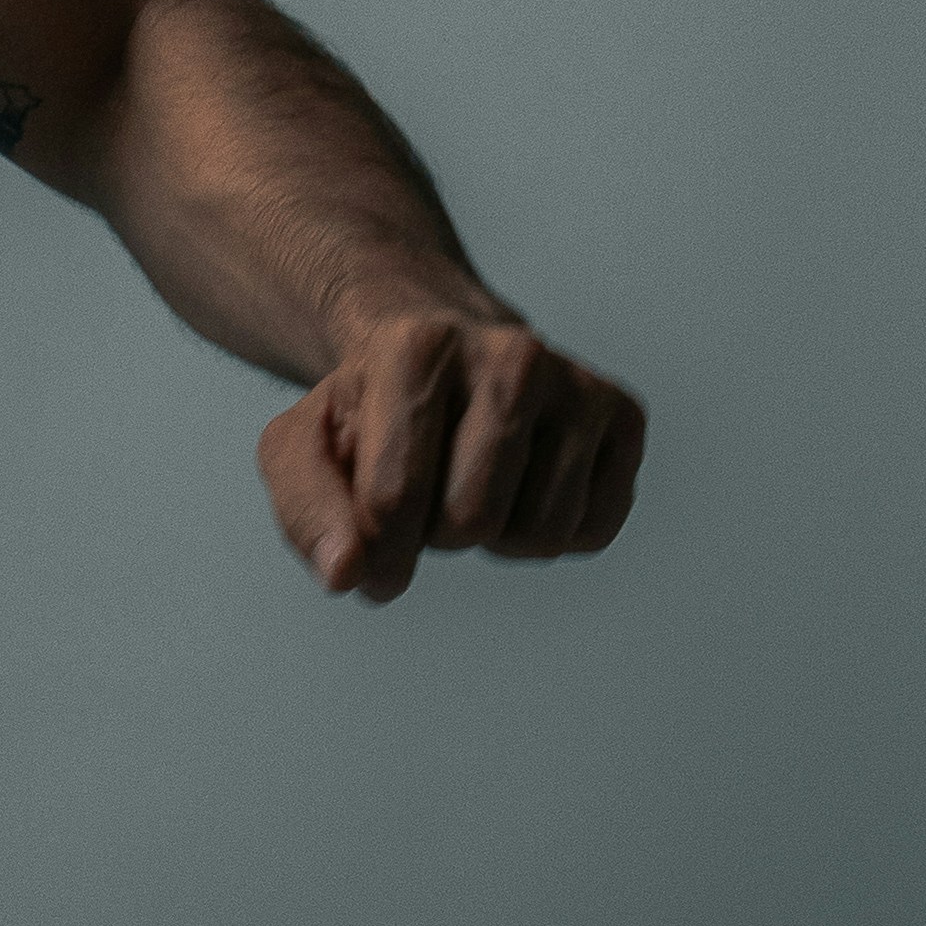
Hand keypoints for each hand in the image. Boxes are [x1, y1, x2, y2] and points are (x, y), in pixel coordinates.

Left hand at [257, 304, 647, 600]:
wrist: (437, 359)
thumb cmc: (367, 415)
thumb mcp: (301, 451)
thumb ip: (306, 514)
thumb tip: (347, 575)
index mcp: (419, 351)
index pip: (394, 499)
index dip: (374, 548)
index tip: (365, 534)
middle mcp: (511, 355)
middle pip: (469, 521)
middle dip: (435, 534)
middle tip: (428, 487)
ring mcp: (576, 383)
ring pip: (539, 532)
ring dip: (494, 538)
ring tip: (472, 482)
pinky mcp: (624, 417)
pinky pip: (590, 531)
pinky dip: (547, 535)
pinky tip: (521, 486)